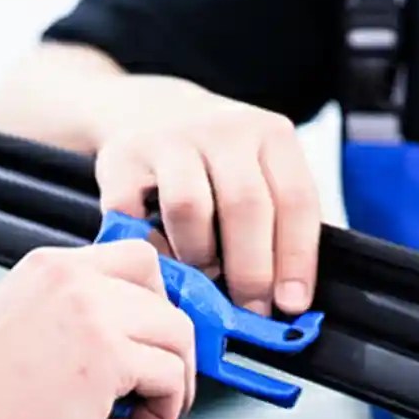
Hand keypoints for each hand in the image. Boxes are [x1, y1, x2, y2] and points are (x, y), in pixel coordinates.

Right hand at [0, 242, 195, 418]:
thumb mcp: (17, 331)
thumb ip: (67, 323)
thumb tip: (127, 349)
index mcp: (49, 269)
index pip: (135, 259)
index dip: (159, 301)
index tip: (160, 339)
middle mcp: (73, 279)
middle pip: (166, 293)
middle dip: (174, 345)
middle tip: (161, 386)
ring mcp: (93, 313)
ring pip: (178, 334)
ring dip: (174, 383)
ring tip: (147, 416)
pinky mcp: (108, 356)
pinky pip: (170, 376)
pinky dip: (166, 409)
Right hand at [89, 75, 321, 315]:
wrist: (144, 108)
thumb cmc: (213, 159)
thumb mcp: (258, 168)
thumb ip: (276, 219)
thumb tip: (288, 298)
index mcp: (270, 133)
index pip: (295, 199)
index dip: (296, 258)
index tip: (291, 304)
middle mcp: (223, 129)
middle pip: (245, 206)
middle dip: (250, 271)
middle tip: (247, 310)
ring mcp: (169, 139)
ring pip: (189, 208)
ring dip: (198, 256)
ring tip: (202, 276)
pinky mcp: (122, 157)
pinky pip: (136, 216)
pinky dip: (150, 248)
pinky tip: (162, 259)